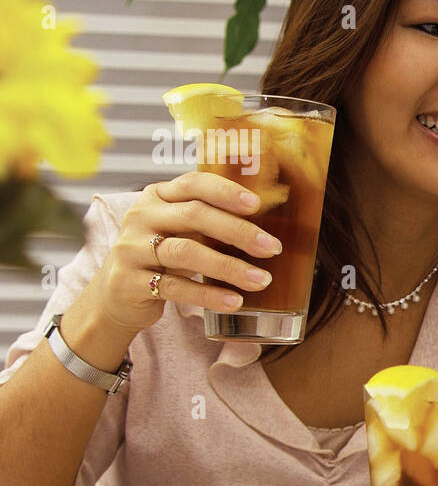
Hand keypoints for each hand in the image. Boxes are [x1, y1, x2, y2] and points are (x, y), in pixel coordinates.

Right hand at [82, 171, 283, 338]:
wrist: (117, 294)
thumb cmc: (161, 257)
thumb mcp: (180, 231)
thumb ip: (209, 221)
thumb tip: (266, 226)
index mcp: (157, 197)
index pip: (193, 184)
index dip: (225, 191)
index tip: (257, 204)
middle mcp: (141, 217)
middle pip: (195, 216)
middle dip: (238, 231)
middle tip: (272, 248)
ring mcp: (131, 249)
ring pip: (186, 252)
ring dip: (229, 267)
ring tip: (261, 280)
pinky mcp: (129, 282)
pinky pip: (175, 287)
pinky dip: (208, 295)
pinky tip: (234, 301)